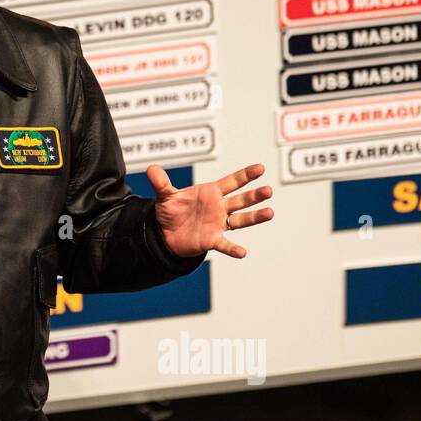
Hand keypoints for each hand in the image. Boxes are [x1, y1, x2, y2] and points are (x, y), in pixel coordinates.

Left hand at [147, 162, 273, 259]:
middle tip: (268, 190)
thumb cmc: (171, 211)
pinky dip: (233, 249)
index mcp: (211, 193)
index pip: (231, 182)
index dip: (245, 175)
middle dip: (254, 196)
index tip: (260, 168)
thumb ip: (161, 183)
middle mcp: (219, 207)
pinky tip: (242, 252)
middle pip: (241, 200)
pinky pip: (225, 244)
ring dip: (254, 217)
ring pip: (241, 219)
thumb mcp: (165, 195)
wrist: (166, 233)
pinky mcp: (212, 239)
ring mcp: (218, 223)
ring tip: (269, 213)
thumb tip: (151, 169)